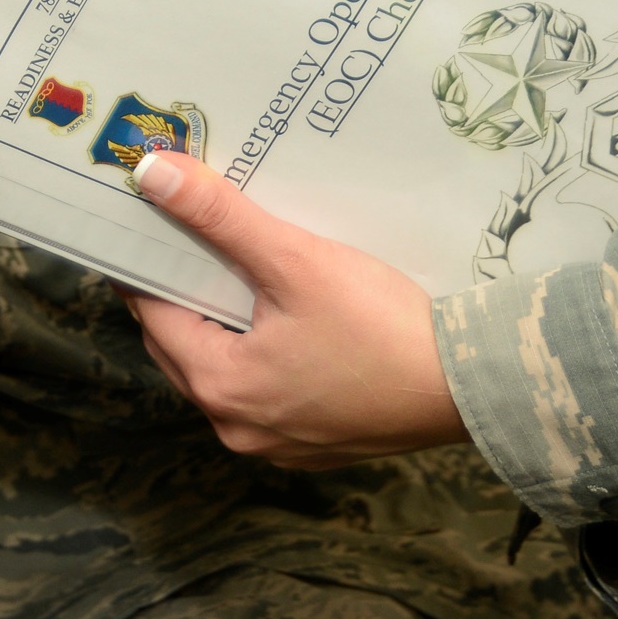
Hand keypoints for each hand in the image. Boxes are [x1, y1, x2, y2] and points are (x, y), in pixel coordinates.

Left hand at [122, 150, 464, 468]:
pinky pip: (267, 391)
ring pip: (226, 371)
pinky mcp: (315, 444)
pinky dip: (262, 355)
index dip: (147, 265)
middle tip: (190, 239)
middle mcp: (237, 427)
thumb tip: (153, 174)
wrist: (470, 387)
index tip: (146, 225)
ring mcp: (277, 443)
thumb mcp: (296, 260)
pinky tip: (285, 319)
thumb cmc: (382, 326)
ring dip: (223, 326)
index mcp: (220, 387)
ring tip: (237, 272)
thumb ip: (221, 217)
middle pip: (184, 346)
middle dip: (184, 294)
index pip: (154, 314)